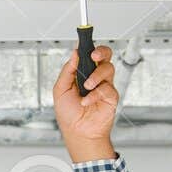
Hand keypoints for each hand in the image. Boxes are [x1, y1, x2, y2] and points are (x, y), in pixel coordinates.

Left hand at [53, 44, 118, 162]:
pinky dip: (95, 95)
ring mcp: (104, 85)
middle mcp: (94, 77)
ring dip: (96, 75)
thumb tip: (74, 54)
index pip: (87, 54)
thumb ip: (67, 71)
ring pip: (108, 68)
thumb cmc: (69, 115)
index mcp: (81, 73)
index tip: (84, 38)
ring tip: (86, 86)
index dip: (87, 45)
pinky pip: (107, 88)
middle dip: (101, 51)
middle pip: (104, 55)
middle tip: (93, 56)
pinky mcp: (111, 96)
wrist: (78, 133)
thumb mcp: (60, 90)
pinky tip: (87, 102)